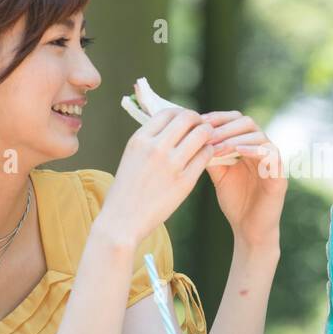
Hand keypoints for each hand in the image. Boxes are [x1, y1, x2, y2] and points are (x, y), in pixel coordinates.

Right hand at [98, 107, 213, 245]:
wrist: (122, 221)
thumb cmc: (127, 190)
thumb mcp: (132, 157)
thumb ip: (150, 140)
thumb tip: (171, 126)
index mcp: (140, 139)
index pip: (168, 112)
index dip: (182, 114)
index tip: (186, 122)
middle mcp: (155, 148)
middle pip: (188, 118)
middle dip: (198, 121)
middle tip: (202, 129)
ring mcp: (171, 164)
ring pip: (202, 134)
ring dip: (208, 135)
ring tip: (207, 142)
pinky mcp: (184, 181)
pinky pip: (206, 156)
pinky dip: (210, 153)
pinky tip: (206, 157)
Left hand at [201, 110, 286, 249]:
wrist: (249, 230)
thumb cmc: (236, 203)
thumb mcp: (219, 175)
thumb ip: (212, 156)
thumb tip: (196, 136)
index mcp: (248, 147)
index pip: (236, 121)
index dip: (219, 118)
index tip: (200, 121)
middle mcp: (262, 150)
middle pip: (248, 122)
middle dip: (226, 125)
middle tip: (207, 133)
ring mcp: (273, 162)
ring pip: (259, 135)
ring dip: (236, 137)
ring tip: (217, 145)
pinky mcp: (279, 175)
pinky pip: (271, 155)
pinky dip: (253, 149)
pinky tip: (237, 151)